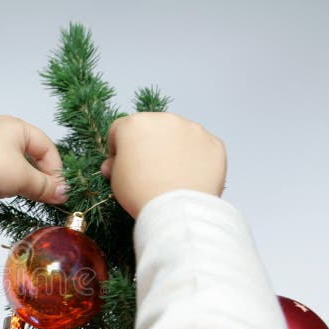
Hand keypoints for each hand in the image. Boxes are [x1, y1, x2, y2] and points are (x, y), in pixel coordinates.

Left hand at [0, 115, 67, 209]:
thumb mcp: (25, 179)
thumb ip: (46, 186)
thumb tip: (63, 193)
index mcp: (13, 125)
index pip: (45, 146)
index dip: (55, 170)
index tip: (58, 191)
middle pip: (24, 151)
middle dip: (34, 173)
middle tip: (41, 194)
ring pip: (2, 157)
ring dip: (11, 174)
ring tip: (13, 190)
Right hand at [100, 112, 226, 218]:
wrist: (177, 209)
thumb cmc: (141, 193)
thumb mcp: (116, 180)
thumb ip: (115, 165)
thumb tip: (114, 164)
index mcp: (135, 124)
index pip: (120, 130)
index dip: (118, 149)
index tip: (122, 165)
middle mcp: (165, 119)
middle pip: (151, 129)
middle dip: (148, 146)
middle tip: (148, 172)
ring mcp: (193, 129)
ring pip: (179, 136)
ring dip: (173, 149)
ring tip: (171, 177)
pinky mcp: (214, 143)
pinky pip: (201, 147)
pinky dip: (196, 159)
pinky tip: (189, 178)